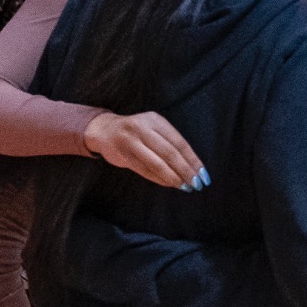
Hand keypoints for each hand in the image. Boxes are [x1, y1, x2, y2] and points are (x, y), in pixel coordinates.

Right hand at [83, 111, 206, 189]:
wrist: (103, 130)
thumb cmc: (136, 133)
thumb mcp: (153, 129)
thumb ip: (169, 143)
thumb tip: (192, 167)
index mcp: (155, 120)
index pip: (179, 142)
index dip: (193, 160)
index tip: (203, 174)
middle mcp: (142, 128)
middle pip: (169, 153)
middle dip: (185, 170)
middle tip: (196, 184)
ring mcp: (131, 141)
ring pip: (157, 163)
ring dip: (173, 177)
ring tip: (185, 186)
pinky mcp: (123, 155)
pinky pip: (145, 170)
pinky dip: (159, 179)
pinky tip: (169, 184)